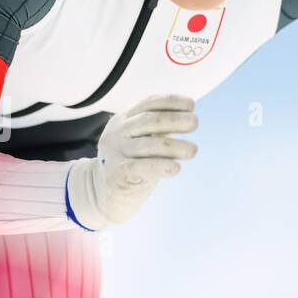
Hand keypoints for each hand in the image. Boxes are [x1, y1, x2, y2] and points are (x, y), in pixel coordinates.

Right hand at [65, 94, 197, 229]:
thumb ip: (158, 131)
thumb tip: (188, 117)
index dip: (171, 101)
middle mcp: (116, 134)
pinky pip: (140, 167)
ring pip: (148, 144)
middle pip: (148, 120)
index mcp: (123, 121)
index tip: (191, 105)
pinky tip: (176, 168)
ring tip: (193, 150)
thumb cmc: (130, 166)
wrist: (103, 196)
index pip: (148, 104)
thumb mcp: (140, 142)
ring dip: (175, 146)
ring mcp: (115, 154)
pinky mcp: (116, 176)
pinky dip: (160, 166)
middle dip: (175, 120)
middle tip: (194, 123)